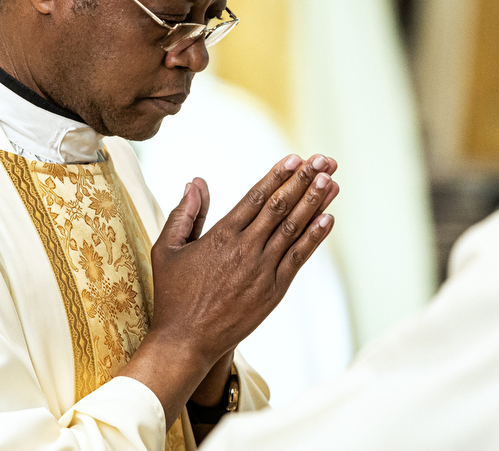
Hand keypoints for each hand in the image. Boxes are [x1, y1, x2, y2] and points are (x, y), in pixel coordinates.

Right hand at [122, 154, 338, 423]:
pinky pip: (299, 258)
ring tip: (331, 181)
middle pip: (281, 207)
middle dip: (304, 181)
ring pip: (294, 229)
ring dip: (315, 203)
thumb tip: (196, 182)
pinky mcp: (273, 290)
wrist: (186, 340)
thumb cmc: (173, 294)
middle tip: (323, 160)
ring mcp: (262, 270)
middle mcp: (245, 249)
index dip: (278, 175)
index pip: (256, 197)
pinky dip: (315, 238)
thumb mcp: (167, 249)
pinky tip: (328, 219)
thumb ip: (184, 214)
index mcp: (220, 236)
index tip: (295, 158)